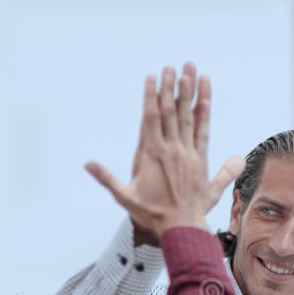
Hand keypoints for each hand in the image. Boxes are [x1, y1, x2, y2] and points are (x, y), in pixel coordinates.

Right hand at [86, 63, 244, 237]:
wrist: (181, 228)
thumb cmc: (151, 215)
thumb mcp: (125, 197)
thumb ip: (107, 179)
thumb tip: (88, 164)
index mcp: (152, 155)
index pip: (152, 118)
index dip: (152, 96)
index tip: (153, 77)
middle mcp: (172, 150)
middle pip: (171, 112)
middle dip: (171, 87)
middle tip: (173, 65)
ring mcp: (188, 154)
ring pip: (188, 116)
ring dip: (189, 93)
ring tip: (190, 70)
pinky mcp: (201, 160)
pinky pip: (203, 131)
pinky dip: (205, 112)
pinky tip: (205, 96)